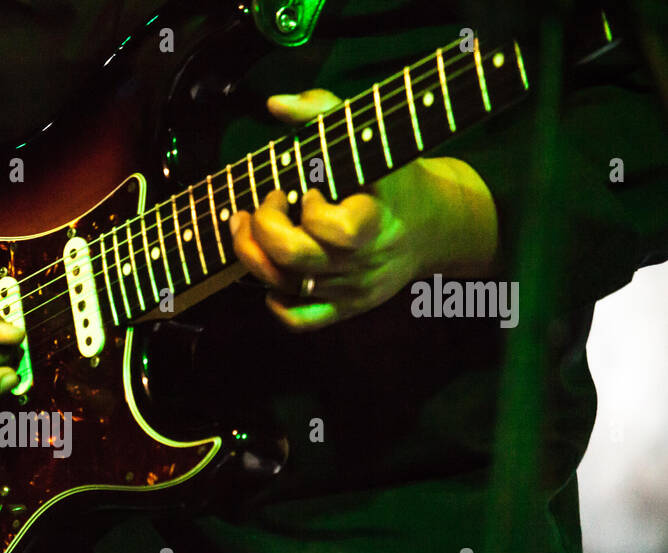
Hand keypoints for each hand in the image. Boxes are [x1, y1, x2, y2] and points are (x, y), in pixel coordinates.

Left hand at [230, 89, 499, 329]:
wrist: (433, 226)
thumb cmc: (393, 177)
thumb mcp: (370, 138)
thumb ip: (323, 112)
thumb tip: (275, 104)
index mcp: (376, 221)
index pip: (335, 230)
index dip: (309, 210)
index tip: (307, 189)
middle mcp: (363, 262)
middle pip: (296, 259)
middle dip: (265, 228)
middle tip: (267, 202)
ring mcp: (351, 289)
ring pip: (285, 285)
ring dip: (253, 255)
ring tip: (248, 225)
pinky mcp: (343, 308)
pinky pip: (299, 320)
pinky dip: (274, 302)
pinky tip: (270, 275)